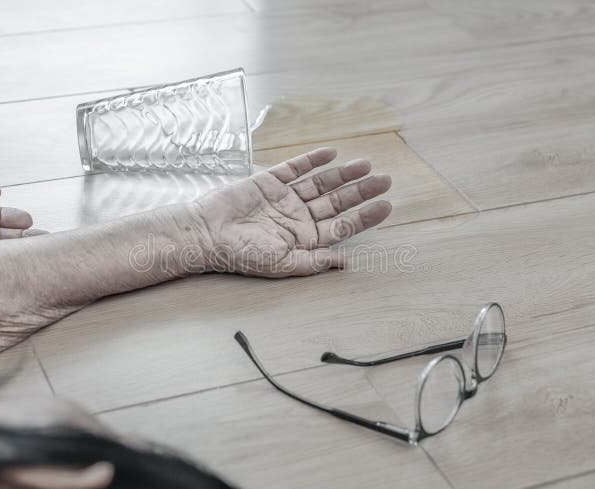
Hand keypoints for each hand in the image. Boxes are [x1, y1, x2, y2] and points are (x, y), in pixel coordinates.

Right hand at [194, 147, 391, 276]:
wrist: (207, 233)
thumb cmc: (242, 254)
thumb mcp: (283, 263)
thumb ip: (315, 261)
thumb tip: (348, 263)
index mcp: (304, 240)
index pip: (342, 226)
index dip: (365, 216)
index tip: (387, 205)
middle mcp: (298, 218)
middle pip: (337, 202)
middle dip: (361, 191)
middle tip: (385, 180)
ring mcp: (285, 199)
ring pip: (321, 184)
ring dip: (342, 174)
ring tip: (365, 165)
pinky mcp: (269, 181)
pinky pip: (296, 168)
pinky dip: (313, 160)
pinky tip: (332, 153)